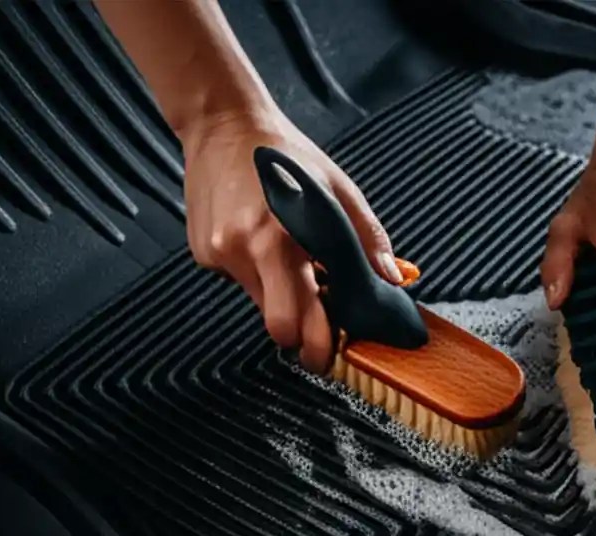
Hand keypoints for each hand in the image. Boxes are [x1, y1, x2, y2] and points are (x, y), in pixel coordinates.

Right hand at [179, 108, 403, 372]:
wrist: (223, 125)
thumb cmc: (285, 155)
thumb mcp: (339, 189)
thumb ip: (368, 238)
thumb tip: (392, 278)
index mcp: (284, 236)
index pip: (301, 318)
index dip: (319, 342)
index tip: (334, 349)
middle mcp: (246, 249)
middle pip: (276, 326)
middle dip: (300, 334)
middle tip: (319, 329)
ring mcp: (219, 253)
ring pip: (260, 303)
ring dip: (281, 295)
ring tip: (289, 258)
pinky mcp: (203, 253)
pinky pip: (240, 281)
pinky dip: (257, 272)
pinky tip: (259, 239)